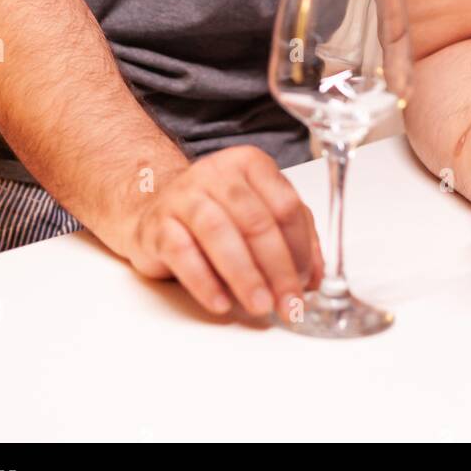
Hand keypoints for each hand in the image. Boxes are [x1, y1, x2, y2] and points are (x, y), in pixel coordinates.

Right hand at [125, 145, 324, 320]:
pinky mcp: (157, 225)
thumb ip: (294, 238)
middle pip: (256, 221)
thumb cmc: (217, 211)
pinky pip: (182, 252)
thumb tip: (315, 277)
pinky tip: (221, 303)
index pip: (285, 205)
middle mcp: (216, 173)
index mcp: (250, 164)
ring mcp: (184, 196)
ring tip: (261, 306)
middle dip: (278, 269)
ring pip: (219, 233)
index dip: (301, 248)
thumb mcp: (259, 213)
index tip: (306, 282)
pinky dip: (205, 282)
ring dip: (245, 276)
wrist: (155, 208)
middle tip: (289, 304)